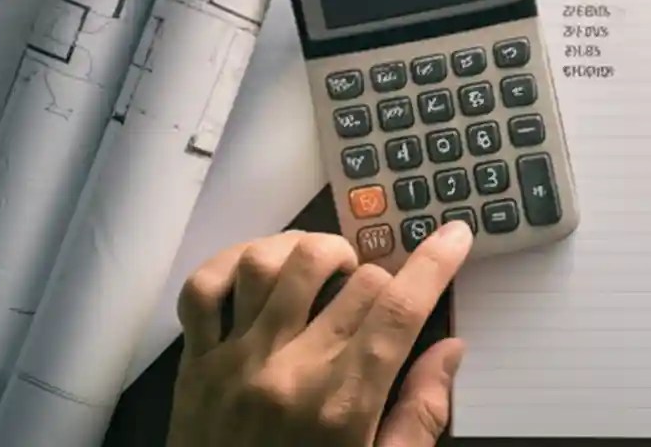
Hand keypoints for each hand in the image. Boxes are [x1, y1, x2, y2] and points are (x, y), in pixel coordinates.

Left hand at [166, 223, 473, 446]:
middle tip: (386, 293)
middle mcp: (289, 371)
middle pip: (352, 280)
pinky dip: (233, 261)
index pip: (399, 310)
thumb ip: (419, 416)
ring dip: (316, 250)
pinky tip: (264, 267)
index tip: (454, 234)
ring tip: (333, 265)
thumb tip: (450, 349)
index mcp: (343, 404)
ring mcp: (235, 361)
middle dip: (384, 273)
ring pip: (277, 264)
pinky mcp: (196, 363)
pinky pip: (204, 288)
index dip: (434, 264)